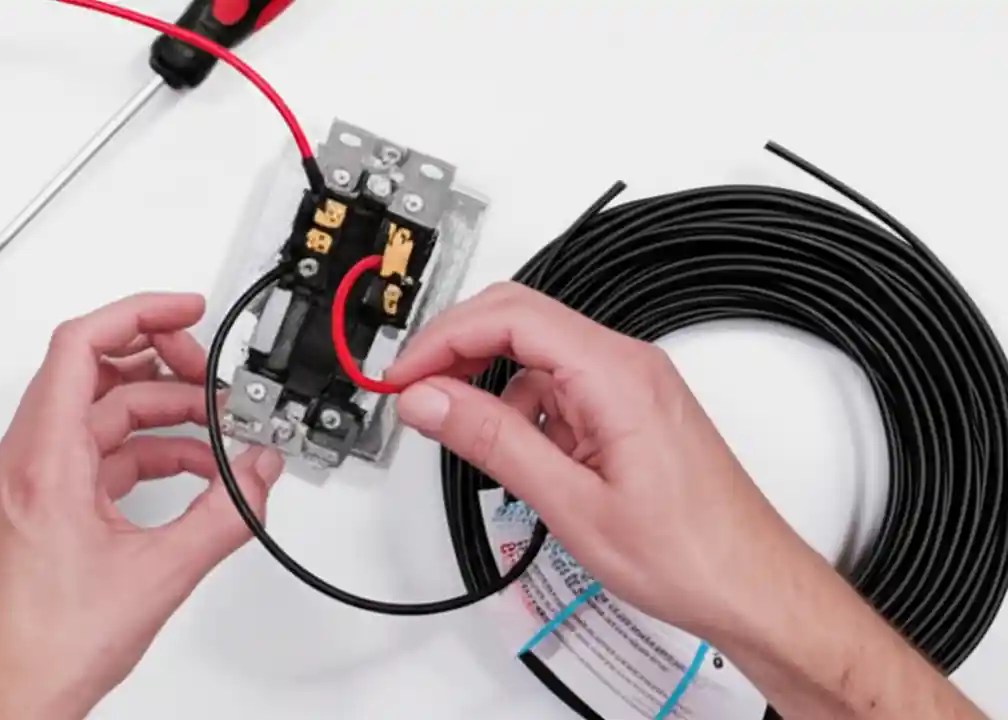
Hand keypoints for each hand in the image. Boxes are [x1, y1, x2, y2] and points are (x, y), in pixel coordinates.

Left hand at [0, 293, 282, 719]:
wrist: (4, 700)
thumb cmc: (44, 648)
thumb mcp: (159, 575)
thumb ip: (225, 517)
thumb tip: (259, 474)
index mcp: (44, 461)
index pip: (82, 346)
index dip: (139, 314)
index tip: (186, 311)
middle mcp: (27, 462)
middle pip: (95, 374)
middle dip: (163, 368)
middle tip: (213, 381)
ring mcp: (30, 484)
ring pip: (98, 416)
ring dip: (158, 414)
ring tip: (215, 433)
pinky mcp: (39, 508)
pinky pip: (94, 455)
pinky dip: (142, 452)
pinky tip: (187, 473)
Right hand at [385, 282, 792, 635]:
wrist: (752, 587)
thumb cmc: (686, 554)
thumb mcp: (569, 503)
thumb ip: (492, 442)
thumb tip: (427, 399)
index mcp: (616, 374)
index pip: (509, 316)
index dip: (442, 339)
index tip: (401, 377)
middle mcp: (627, 365)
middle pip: (520, 319)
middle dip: (457, 349)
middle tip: (413, 392)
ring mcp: (631, 384)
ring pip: (537, 355)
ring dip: (489, 383)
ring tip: (461, 436)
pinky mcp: (630, 409)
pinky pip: (560, 387)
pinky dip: (523, 410)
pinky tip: (517, 455)